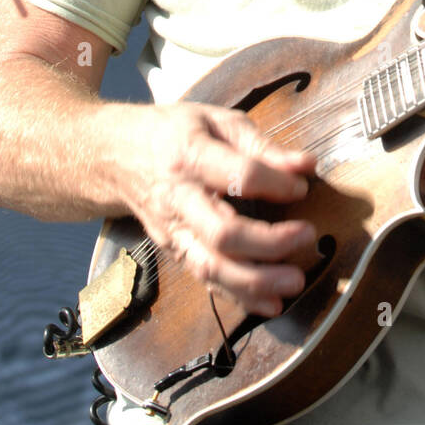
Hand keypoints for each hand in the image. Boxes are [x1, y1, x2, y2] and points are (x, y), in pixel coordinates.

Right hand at [118, 101, 318, 316]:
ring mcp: (173, 232)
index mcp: (189, 156)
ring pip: (211, 267)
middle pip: (221, 233)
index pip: (237, 176)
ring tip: (294, 282)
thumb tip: (306, 165)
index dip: (275, 184)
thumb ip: (262, 145)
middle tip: (308, 237)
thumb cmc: (174, 133)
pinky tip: (271, 303)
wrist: (116, 156)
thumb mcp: (217, 120)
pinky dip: (239, 298)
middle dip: (268, 243)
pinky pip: (206, 281)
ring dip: (255, 282)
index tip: (302, 187)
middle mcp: (178, 200)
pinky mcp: (174, 252)